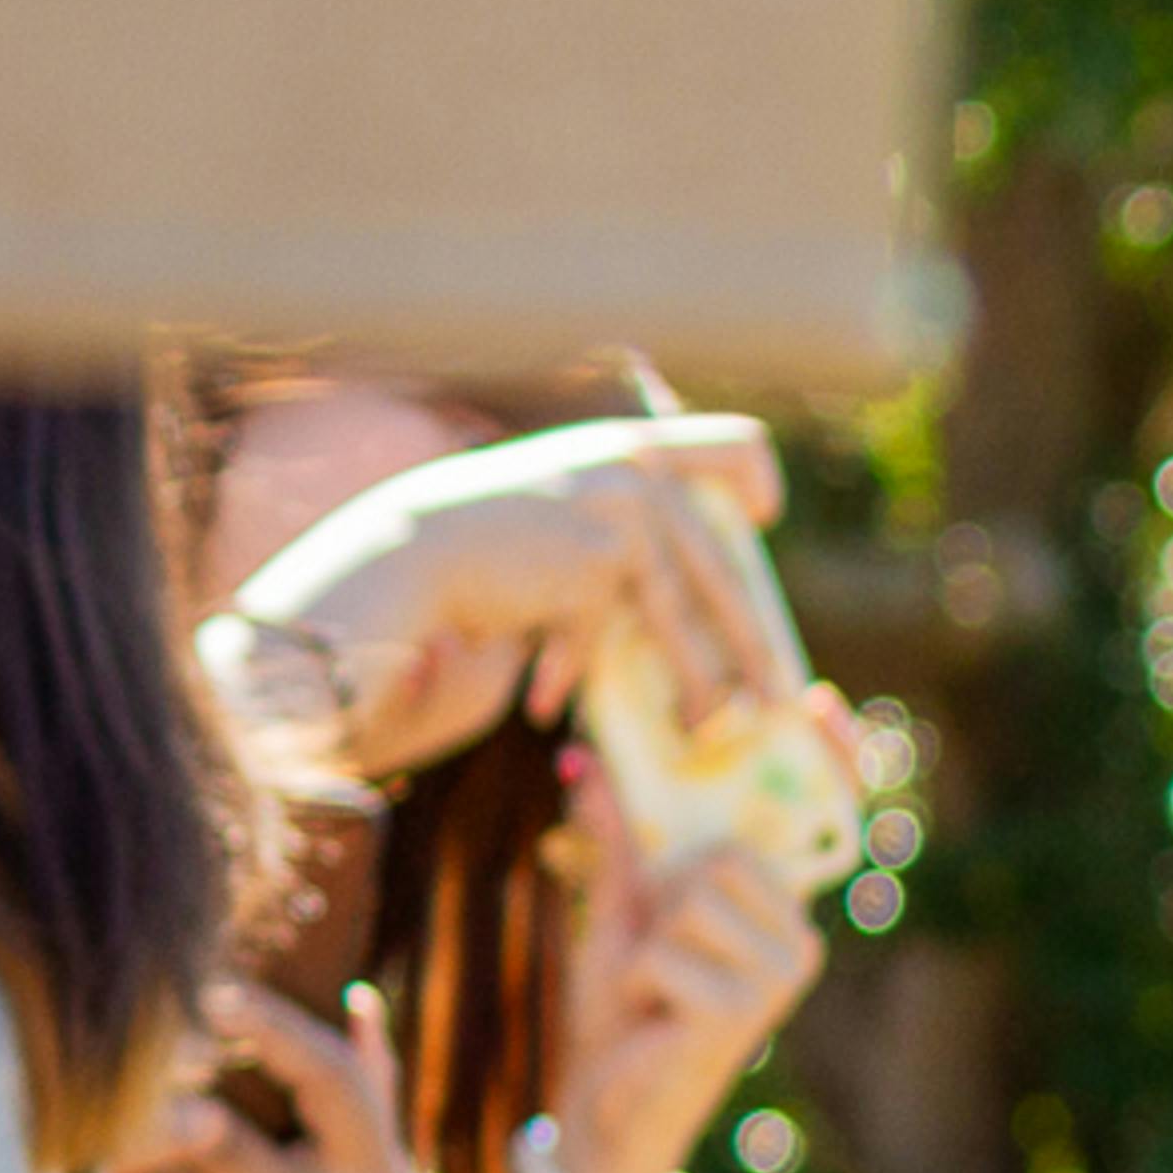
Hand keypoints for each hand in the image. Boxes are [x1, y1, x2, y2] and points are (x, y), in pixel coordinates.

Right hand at [209, 419, 791, 792]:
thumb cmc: (477, 550)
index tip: (763, 521)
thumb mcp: (561, 522)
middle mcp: (633, 469)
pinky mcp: (596, 561)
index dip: (758, 485)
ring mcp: (618, 512)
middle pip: (724, 564)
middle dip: (750, 639)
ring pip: (683, 614)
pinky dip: (577, 674)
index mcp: (627, 448)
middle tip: (772, 692)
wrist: (400, 557)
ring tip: (703, 725)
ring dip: (696, 682)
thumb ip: (621, 535)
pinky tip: (546, 702)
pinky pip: (612, 637)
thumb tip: (695, 602)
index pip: (735, 446)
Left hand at [542, 799, 837, 1172]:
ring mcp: (779, 983)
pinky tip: (653, 1018)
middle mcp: (801, 948)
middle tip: (656, 955)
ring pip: (686, 902)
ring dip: (642, 944)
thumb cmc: (624, 1011)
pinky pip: (660, 952)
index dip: (762, 798)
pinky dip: (634, 980)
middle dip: (658, 902)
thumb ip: (615, 842)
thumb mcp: (619, 914)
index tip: (806, 718)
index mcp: (786, 918)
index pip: (753, 838)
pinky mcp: (741, 1015)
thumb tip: (584, 762)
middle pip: (715, 859)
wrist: (608, 1107)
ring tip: (653, 988)